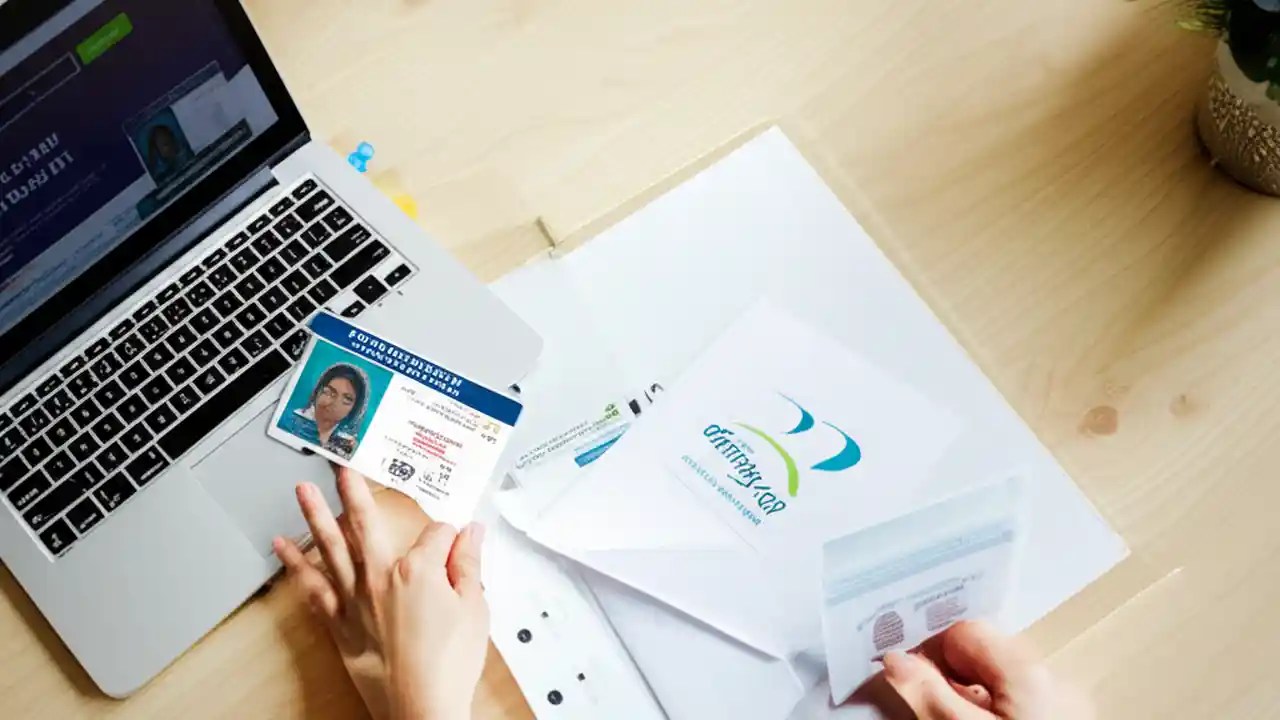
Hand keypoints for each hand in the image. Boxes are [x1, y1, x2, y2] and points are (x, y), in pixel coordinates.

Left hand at [273, 467, 489, 719]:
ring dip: (316, 516)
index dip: (451, 538)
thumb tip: (471, 534)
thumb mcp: (476, 609)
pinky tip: (284, 547)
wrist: (422, 709)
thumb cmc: (449, 666)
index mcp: (419, 570)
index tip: (459, 546)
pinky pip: (313, 589)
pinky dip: (296, 567)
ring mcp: (357, 601)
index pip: (436, 536)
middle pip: (367, 524)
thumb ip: (470, 565)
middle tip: (341, 464)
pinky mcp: (341, 625)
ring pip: (332, 548)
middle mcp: (382, 578)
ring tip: (303, 490)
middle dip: (355, 490)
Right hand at [881, 621, 1093, 719]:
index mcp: (1028, 672)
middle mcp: (1054, 682)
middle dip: (952, 680)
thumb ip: (926, 693)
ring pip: (1003, 687)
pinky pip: (1023, 709)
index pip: (966, 632)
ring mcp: (1068, 709)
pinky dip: (998, 718)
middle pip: (986, 659)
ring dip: (973, 702)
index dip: (932, 653)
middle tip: (930, 712)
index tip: (909, 680)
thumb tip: (898, 660)